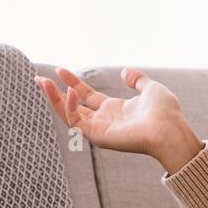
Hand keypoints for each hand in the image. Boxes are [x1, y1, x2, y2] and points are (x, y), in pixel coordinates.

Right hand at [35, 67, 200, 170]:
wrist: (169, 129)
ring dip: (54, 98)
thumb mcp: (151, 89)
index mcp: (114, 110)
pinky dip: (69, 107)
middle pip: (72, 106)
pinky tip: (69, 91)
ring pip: (68, 114)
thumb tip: (125, 71)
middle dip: (54, 93)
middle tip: (38, 78)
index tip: (60, 70)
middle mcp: (104, 120)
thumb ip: (137, 80)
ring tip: (41, 81)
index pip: (87, 96)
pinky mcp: (97, 136)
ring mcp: (99, 129)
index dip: (73, 83)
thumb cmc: (165, 112)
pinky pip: (76, 121)